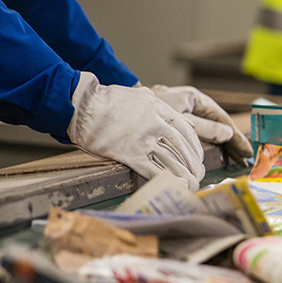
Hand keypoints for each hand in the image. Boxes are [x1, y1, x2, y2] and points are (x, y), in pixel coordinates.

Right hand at [68, 72, 204, 189]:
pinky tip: (177, 186)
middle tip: (198, 174)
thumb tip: (174, 119)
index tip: (199, 157)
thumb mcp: (140, 96)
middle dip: (194, 164)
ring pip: (172, 161)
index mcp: (159, 109)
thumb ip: (159, 107)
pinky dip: (168, 180)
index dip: (195, 146)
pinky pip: (154, 170)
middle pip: (183, 148)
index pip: (186, 130)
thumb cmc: (107, 100)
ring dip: (185, 175)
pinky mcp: (130, 153)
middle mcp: (155, 124)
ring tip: (192, 184)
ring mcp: (143, 140)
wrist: (83, 106)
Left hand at [147, 85, 253, 160]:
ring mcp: (179, 113)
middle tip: (244, 158)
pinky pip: (192, 134)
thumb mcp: (179, 121)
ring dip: (219, 145)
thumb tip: (227, 134)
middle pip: (216, 124)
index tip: (246, 151)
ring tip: (233, 159)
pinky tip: (211, 156)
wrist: (111, 110)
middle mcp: (188, 104)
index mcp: (192, 98)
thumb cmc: (144, 112)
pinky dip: (203, 145)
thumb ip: (204, 127)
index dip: (235, 137)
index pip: (221, 119)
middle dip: (231, 142)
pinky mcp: (170, 123)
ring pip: (205, 130)